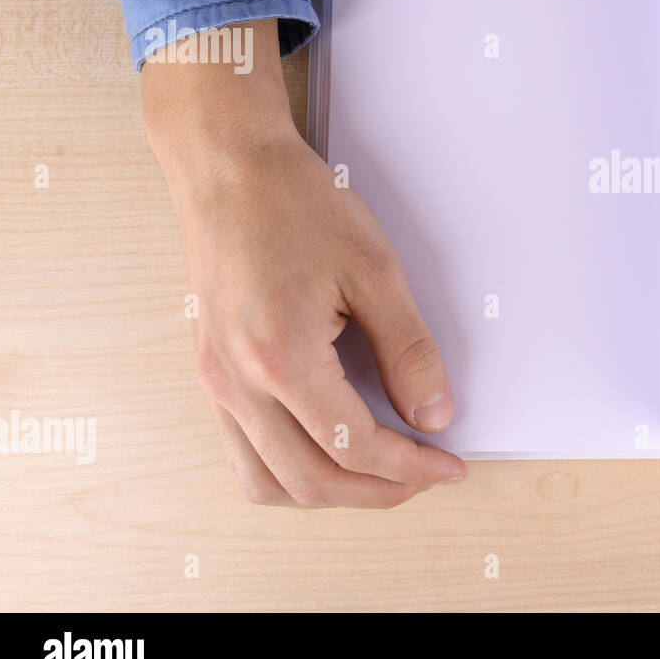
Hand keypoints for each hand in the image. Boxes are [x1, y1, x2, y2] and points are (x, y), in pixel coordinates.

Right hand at [143, 20, 465, 506]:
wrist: (227, 166)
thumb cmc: (296, 204)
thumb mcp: (375, 271)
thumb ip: (409, 351)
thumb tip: (434, 415)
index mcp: (281, 360)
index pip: (355, 447)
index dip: (411, 467)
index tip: (448, 466)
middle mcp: (238, 383)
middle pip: (311, 481)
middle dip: (378, 491)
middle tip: (426, 476)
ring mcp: (216, 382)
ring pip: (268, 481)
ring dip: (331, 491)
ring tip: (382, 474)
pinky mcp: (211, 373)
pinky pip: (243, 453)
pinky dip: (290, 471)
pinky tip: (329, 451)